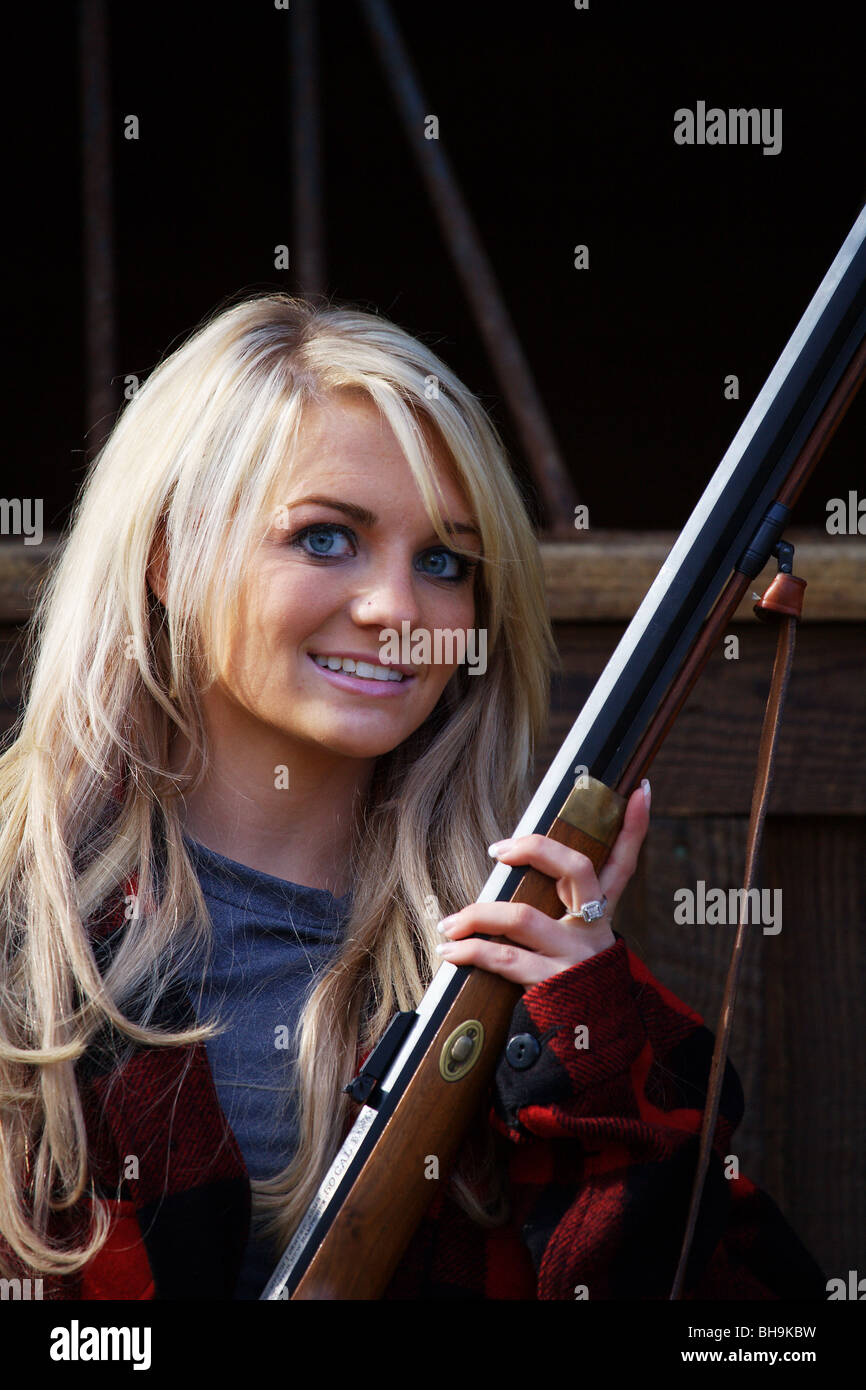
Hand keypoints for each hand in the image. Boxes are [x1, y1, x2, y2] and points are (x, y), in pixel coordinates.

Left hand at [434, 779, 650, 988]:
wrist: (590, 1044)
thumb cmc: (571, 982)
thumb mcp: (576, 943)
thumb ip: (558, 909)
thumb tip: (515, 872)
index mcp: (602, 912)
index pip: (624, 861)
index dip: (636, 826)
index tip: (641, 790)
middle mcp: (594, 928)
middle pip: (576, 869)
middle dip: (536, 849)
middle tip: (499, 848)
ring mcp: (575, 955)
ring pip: (524, 917)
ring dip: (477, 915)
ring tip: (449, 922)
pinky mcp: (552, 983)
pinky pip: (505, 959)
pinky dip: (472, 951)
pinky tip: (451, 951)